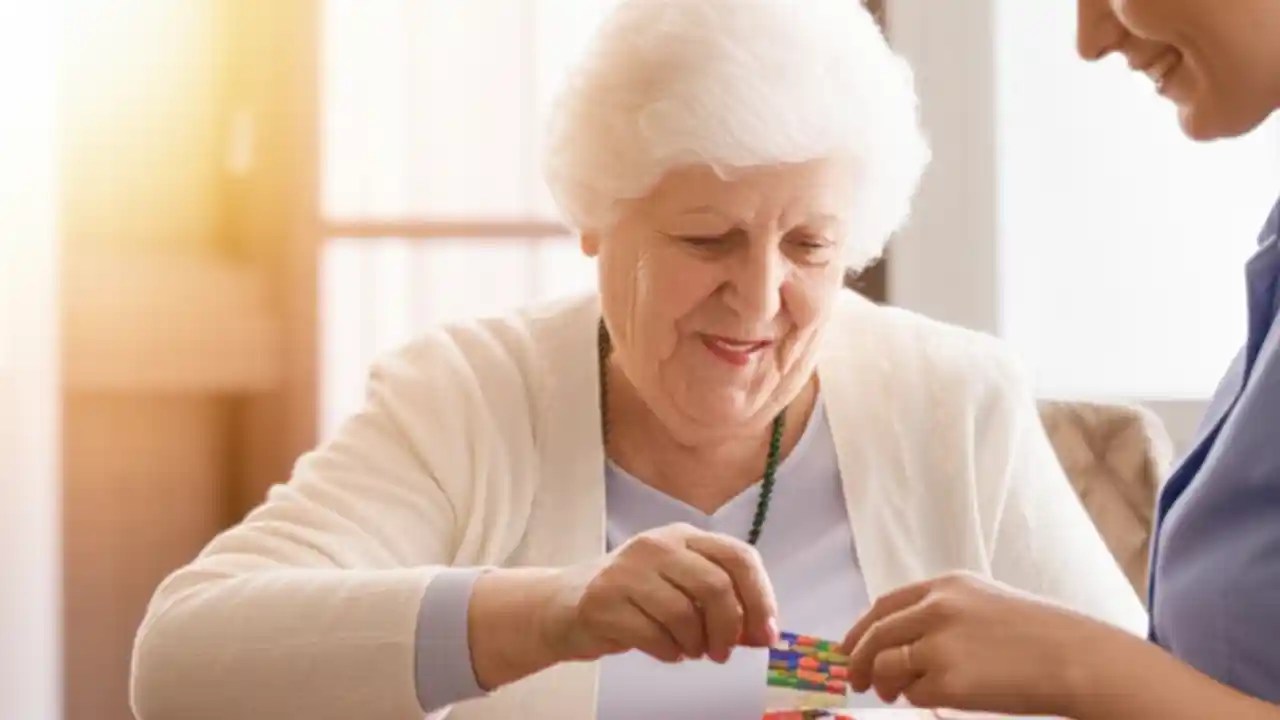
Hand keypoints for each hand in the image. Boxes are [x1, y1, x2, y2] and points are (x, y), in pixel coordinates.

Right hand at [540, 523, 779, 665]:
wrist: (565, 605)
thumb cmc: (635, 598)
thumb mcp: (680, 586)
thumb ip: (721, 602)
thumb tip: (762, 632)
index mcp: (683, 536)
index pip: (739, 557)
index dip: (760, 598)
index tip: (766, 634)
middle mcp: (657, 545)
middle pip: (716, 586)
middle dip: (729, 629)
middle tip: (723, 653)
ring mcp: (627, 570)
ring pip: (685, 614)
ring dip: (696, 644)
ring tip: (690, 650)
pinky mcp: (604, 601)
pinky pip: (655, 636)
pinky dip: (669, 652)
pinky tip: (666, 650)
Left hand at [840, 571, 1132, 716]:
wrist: (1075, 658)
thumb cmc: (1038, 635)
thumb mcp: (983, 602)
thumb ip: (939, 612)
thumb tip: (895, 642)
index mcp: (945, 586)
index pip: (884, 606)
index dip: (860, 629)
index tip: (847, 648)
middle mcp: (936, 609)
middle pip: (876, 635)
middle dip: (858, 660)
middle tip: (855, 680)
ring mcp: (939, 645)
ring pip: (887, 666)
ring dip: (886, 684)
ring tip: (895, 694)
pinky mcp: (947, 681)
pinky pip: (913, 694)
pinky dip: (917, 699)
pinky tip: (938, 698)